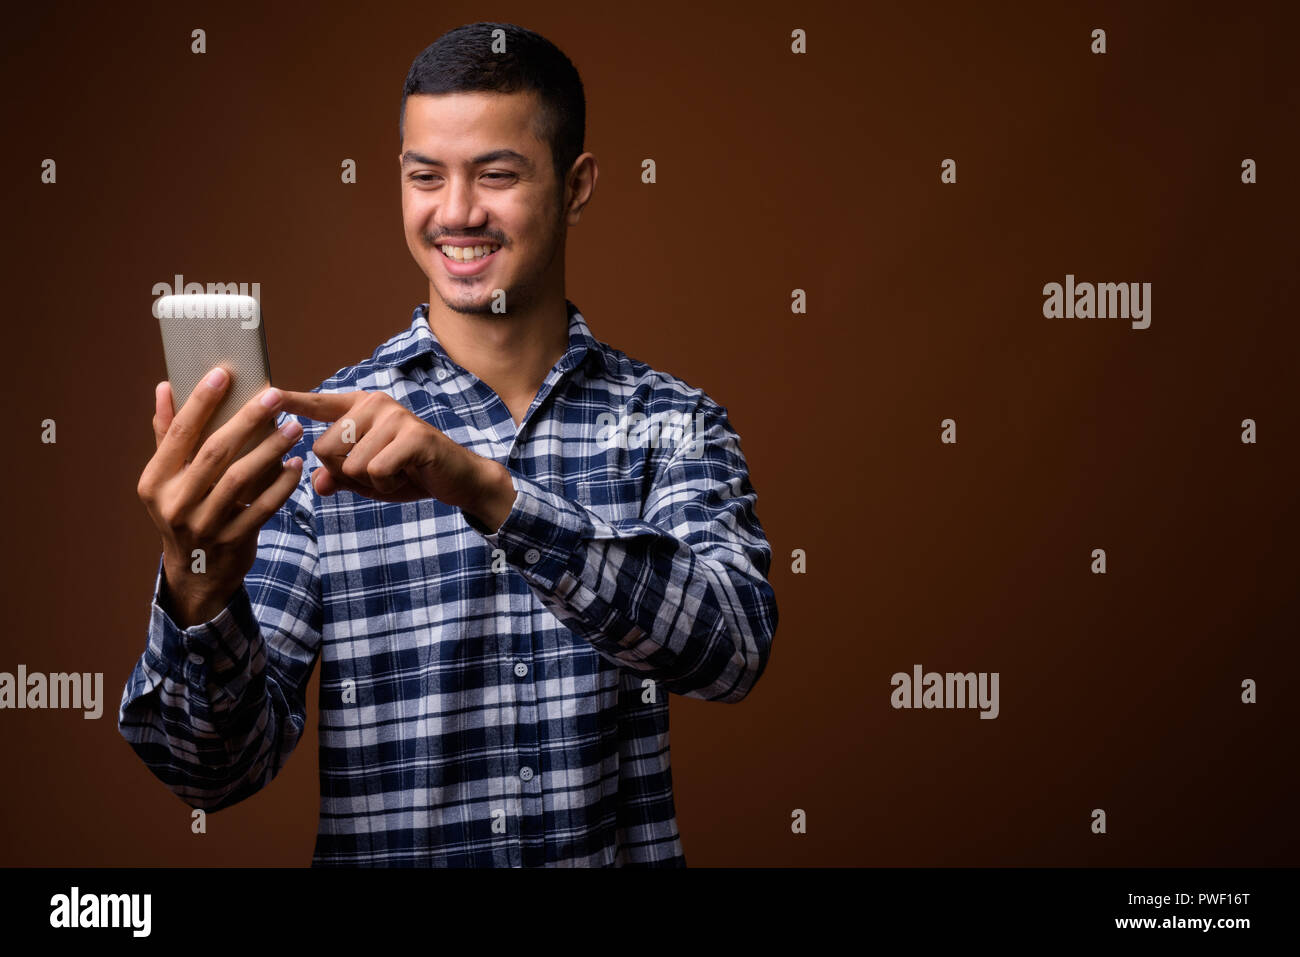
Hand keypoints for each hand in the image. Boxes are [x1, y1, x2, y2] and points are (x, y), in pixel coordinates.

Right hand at [137, 367, 304, 625]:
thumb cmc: (184, 511)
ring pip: (242, 478)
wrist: (196, 573)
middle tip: (274, 396)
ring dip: (271, 449)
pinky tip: (296, 464)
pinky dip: (282, 484)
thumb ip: (167, 435)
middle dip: (247, 420)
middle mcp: (174, 504)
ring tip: (293, 427)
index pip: (179, 434)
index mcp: (155, 482)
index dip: (200, 402)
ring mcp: (204, 525)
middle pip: (215, 452)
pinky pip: (264, 506)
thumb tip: (164, 387)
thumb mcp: (167, 480)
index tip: (223, 373)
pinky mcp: (234, 541)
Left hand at [275, 389, 514, 529]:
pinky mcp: (412, 436)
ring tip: (395, 473)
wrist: (458, 480)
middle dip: (345, 473)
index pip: (320, 404)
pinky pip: (375, 471)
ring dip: (369, 482)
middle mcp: (375, 404)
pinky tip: (405, 477)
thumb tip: (318, 482)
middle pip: (324, 447)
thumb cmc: (410, 474)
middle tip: (378, 472)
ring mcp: (395, 417)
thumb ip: (339, 476)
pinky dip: (386, 486)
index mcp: (361, 408)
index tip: (267, 393)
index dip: (292, 400)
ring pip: (349, 464)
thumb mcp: (368, 478)